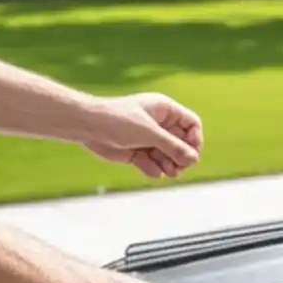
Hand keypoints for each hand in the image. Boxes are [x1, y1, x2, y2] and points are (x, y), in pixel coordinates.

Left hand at [85, 93, 203, 179]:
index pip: (191, 124)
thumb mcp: (150, 133)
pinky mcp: (138, 152)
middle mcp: (159, 124)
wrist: (87, 127)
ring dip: (170, 165)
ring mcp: (148, 139)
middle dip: (181, 157)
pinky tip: (151, 171)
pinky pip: (153, 164)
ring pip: (168, 156)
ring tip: (167, 172)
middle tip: (180, 167)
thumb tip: (194, 159)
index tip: (191, 153)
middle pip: (182, 143)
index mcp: (164, 110)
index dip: (195, 139)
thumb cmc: (118, 120)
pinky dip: (154, 169)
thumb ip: (173, 146)